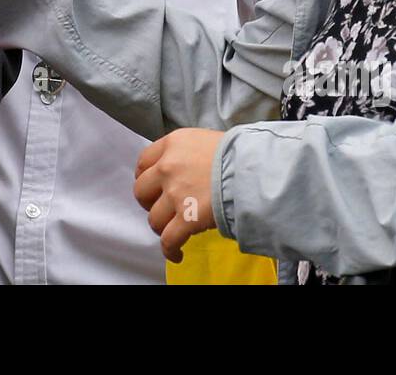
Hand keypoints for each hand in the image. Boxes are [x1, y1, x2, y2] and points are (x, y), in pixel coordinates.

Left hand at [134, 128, 224, 261]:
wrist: (254, 169)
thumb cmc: (237, 153)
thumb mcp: (204, 140)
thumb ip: (184, 152)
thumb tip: (182, 169)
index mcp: (172, 145)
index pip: (143, 162)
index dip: (144, 177)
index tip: (152, 187)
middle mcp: (168, 167)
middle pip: (141, 191)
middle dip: (149, 202)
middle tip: (163, 208)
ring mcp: (176, 193)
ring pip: (154, 218)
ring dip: (162, 227)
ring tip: (174, 230)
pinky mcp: (187, 218)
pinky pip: (168, 240)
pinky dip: (170, 250)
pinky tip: (176, 254)